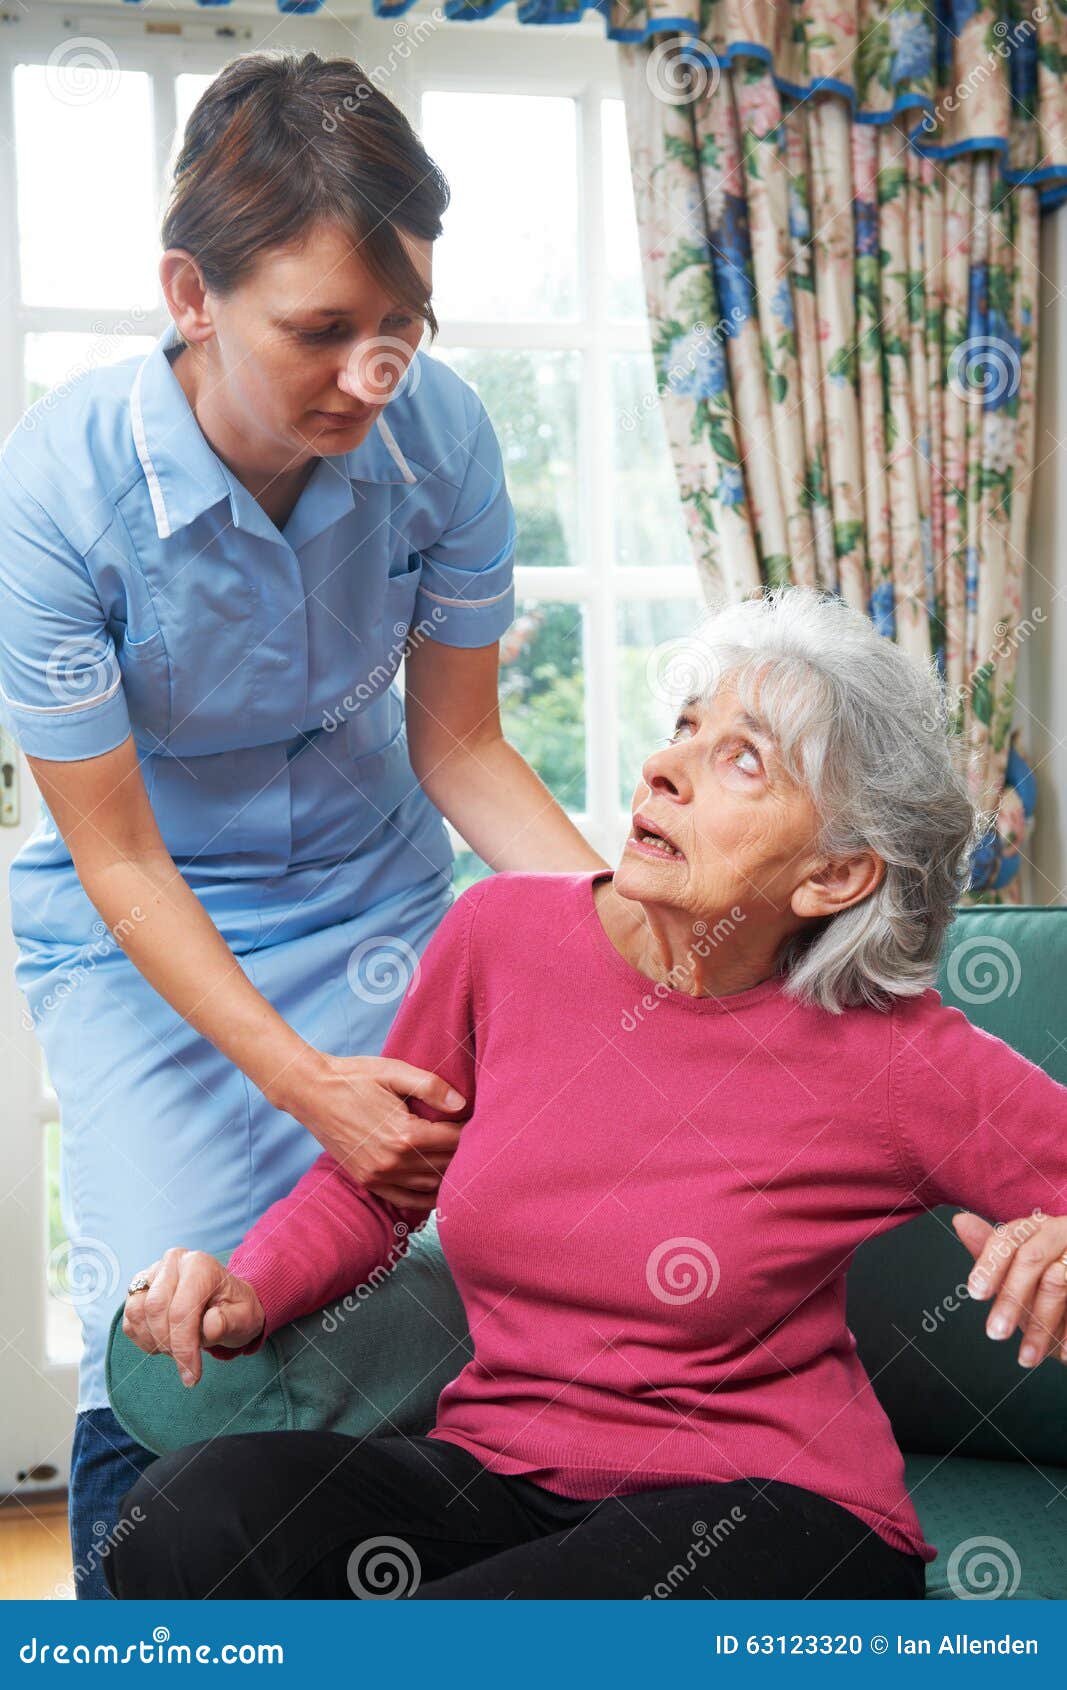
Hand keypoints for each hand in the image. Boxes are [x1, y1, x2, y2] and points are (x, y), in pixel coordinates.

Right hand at [122, 1248, 264, 1386]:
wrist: (224, 1302)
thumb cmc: (234, 1309)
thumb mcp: (244, 1318)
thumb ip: (229, 1322)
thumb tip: (211, 1325)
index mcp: (199, 1265)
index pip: (181, 1309)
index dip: (183, 1347)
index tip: (191, 1375)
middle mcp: (172, 1262)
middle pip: (155, 1309)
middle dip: (168, 1344)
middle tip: (186, 1364)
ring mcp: (151, 1274)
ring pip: (137, 1314)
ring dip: (155, 1342)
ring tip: (178, 1350)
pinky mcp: (137, 1289)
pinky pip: (130, 1321)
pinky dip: (144, 1340)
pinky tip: (165, 1343)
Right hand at [275, 1052, 467, 1212]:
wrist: (311, 1092)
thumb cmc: (354, 1077)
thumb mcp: (394, 1071)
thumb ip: (431, 1087)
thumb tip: (463, 1104)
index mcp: (404, 1134)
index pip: (454, 1140)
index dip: (471, 1131)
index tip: (481, 1122)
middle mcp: (393, 1161)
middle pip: (445, 1165)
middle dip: (465, 1153)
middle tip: (479, 1143)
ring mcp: (378, 1175)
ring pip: (430, 1185)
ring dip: (449, 1175)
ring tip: (464, 1162)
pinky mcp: (367, 1181)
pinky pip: (405, 1200)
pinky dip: (426, 1198)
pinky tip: (440, 1190)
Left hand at [953, 1210, 1066, 1366]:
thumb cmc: (1054, 1284)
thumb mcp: (1024, 1272)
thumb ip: (995, 1252)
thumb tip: (959, 1220)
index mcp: (1039, 1227)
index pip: (1008, 1238)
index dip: (990, 1264)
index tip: (974, 1294)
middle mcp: (1063, 1232)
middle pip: (1031, 1259)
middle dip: (1012, 1298)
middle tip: (994, 1334)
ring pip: (1058, 1285)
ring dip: (1041, 1327)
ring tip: (1026, 1359)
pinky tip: (1064, 1356)